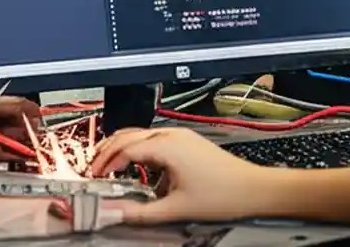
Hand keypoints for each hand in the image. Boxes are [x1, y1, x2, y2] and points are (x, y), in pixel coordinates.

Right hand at [90, 128, 271, 224]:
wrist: (254, 189)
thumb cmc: (224, 194)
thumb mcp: (176, 208)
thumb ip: (141, 212)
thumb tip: (116, 213)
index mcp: (166, 145)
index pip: (123, 149)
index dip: (105, 163)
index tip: (94, 177)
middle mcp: (171, 135)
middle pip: (127, 136)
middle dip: (107, 153)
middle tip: (94, 170)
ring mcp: (180, 137)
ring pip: (140, 136)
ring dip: (123, 150)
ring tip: (110, 168)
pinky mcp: (187, 142)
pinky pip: (154, 141)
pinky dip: (139, 152)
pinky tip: (139, 170)